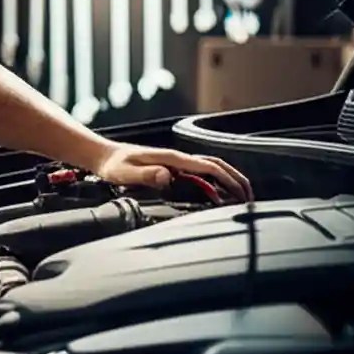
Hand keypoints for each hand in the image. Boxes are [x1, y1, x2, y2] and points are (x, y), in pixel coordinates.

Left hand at [94, 142, 252, 202]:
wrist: (103, 156)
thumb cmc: (112, 165)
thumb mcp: (125, 173)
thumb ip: (145, 175)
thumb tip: (167, 176)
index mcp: (171, 159)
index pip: (207, 166)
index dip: (227, 179)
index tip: (240, 193)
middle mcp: (176, 159)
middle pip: (215, 164)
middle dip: (235, 178)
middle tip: (250, 197)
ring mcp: (175, 163)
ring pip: (210, 167)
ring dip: (228, 178)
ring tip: (241, 195)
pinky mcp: (171, 168)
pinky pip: (199, 173)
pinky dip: (215, 180)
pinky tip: (218, 193)